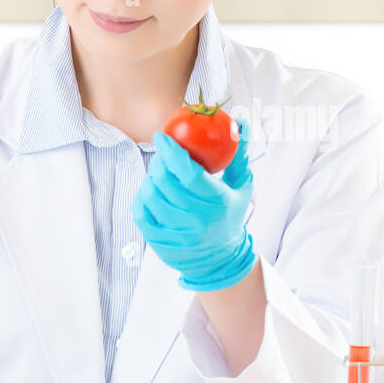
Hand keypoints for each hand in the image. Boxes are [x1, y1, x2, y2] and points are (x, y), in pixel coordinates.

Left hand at [132, 116, 256, 291]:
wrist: (221, 260)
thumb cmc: (231, 215)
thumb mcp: (242, 186)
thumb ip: (239, 154)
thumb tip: (241, 122)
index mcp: (217, 203)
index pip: (188, 173)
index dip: (171, 152)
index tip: (162, 136)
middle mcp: (196, 220)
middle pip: (165, 182)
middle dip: (159, 162)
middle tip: (162, 155)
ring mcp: (177, 234)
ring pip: (150, 195)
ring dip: (150, 179)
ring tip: (159, 174)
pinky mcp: (160, 243)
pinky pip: (141, 212)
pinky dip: (142, 197)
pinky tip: (151, 192)